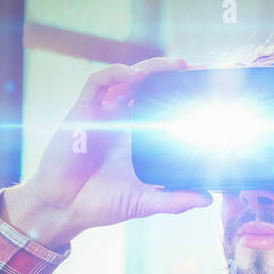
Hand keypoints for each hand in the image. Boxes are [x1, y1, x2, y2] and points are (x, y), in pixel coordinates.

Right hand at [2, 57, 211, 246]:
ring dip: (152, 68)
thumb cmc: (102, 203)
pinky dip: (115, 74)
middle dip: (173, 75)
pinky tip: (134, 75)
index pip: (165, 109)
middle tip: (198, 70)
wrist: (65, 207)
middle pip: (150, 88)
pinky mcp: (82, 112)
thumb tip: (207, 199)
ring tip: (176, 65)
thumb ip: (174, 200)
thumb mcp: (144, 202)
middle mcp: (124, 122)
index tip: (209, 91)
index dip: (184, 98)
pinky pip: (97, 83)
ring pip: (128, 78)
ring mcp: (104, 115)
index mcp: (140, 140)